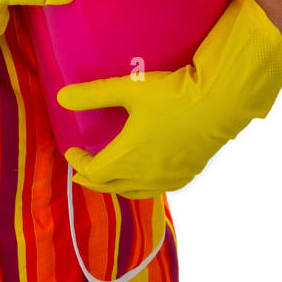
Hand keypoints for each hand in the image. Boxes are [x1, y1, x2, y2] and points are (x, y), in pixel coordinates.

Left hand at [56, 0, 281, 197]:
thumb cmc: (173, 94)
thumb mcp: (129, 89)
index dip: (79, 164)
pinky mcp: (187, 174)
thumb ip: (94, 94)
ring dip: (117, 185)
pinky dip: (142, 186)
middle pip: (111, 187)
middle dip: (93, 180)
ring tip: (110, 178)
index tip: (72, 152)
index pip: (94, 172)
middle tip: (82, 173)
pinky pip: (157, 188)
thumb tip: (62, 98)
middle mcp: (145, 175)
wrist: (220, 102)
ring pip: (134, 191)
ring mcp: (168, 178)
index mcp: (127, 158)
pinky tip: (144, 176)